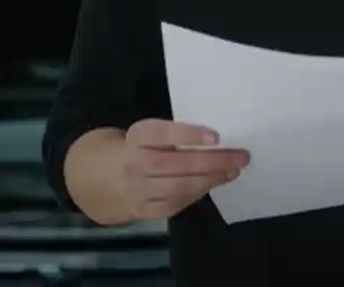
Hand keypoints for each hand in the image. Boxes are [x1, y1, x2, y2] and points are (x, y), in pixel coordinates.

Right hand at [118, 118, 249, 220]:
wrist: (101, 177)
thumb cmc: (134, 147)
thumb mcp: (146, 133)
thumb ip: (171, 134)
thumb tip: (213, 139)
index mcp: (136, 137)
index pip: (161, 134)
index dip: (188, 135)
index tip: (216, 137)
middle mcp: (133, 164)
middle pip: (175, 164)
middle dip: (212, 162)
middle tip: (241, 157)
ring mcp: (137, 190)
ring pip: (177, 188)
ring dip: (209, 180)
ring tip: (232, 172)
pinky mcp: (142, 210)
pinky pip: (173, 204)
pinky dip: (195, 195)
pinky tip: (211, 185)